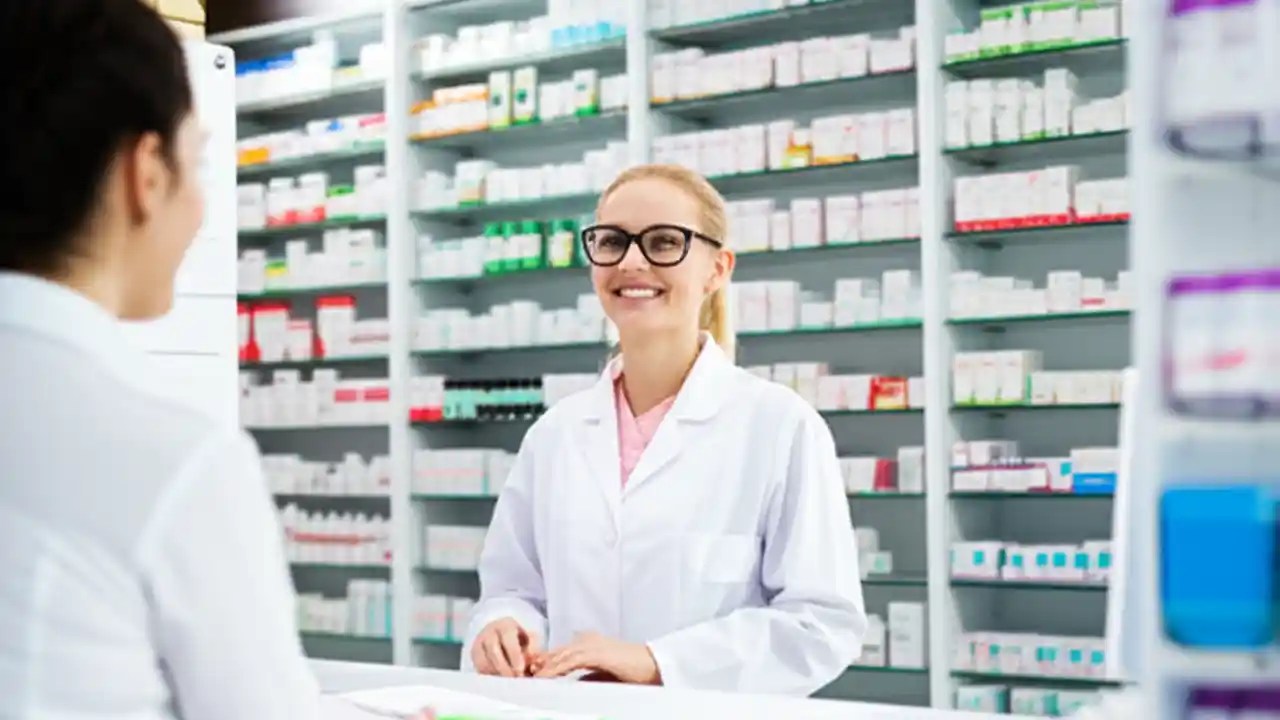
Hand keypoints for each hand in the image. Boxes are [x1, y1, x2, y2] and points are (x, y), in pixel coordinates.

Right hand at [472, 617, 541, 677]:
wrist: (499, 635)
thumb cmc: (518, 639)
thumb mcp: (528, 638)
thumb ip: (533, 647)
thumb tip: (534, 657)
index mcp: (505, 626)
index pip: (508, 638)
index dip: (514, 655)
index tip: (520, 670)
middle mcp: (489, 633)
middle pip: (493, 650)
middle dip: (505, 668)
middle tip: (514, 679)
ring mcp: (479, 644)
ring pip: (483, 662)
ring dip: (496, 674)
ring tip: (508, 683)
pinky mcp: (474, 656)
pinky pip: (479, 669)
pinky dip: (489, 676)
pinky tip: (499, 681)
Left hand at [531, 632, 660, 684]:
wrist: (650, 665)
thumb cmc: (631, 670)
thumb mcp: (604, 672)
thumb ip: (589, 673)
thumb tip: (575, 682)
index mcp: (589, 642)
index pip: (561, 652)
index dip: (545, 662)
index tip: (531, 673)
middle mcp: (587, 640)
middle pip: (557, 652)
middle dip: (540, 663)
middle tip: (523, 675)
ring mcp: (591, 644)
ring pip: (561, 656)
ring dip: (544, 667)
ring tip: (530, 678)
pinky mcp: (596, 653)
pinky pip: (570, 661)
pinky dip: (556, 669)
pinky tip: (546, 676)